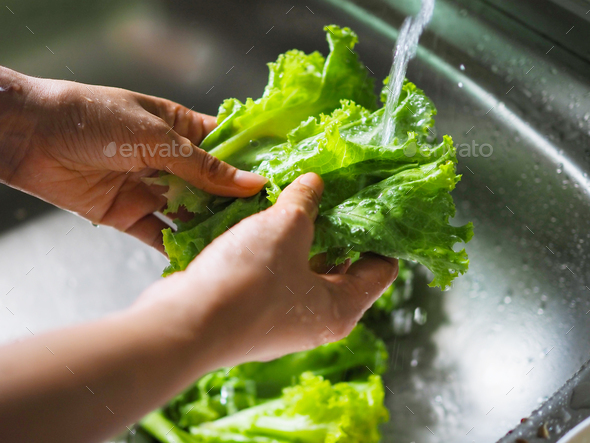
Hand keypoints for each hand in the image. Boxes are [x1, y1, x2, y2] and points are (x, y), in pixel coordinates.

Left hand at [0, 67, 265, 250]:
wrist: (30, 137)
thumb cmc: (93, 117)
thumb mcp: (156, 137)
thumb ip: (203, 167)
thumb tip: (252, 183)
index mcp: (180, 128)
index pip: (226, 146)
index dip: (252, 163)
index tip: (281, 181)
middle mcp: (170, 160)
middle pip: (213, 184)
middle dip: (237, 201)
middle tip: (269, 221)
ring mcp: (151, 188)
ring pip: (191, 212)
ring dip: (212, 226)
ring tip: (243, 243)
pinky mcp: (130, 214)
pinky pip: (160, 233)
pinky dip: (177, 246)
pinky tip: (202, 258)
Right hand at [136, 173, 398, 368]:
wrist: (184, 324)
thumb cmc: (248, 281)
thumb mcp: (285, 228)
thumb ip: (305, 202)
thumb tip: (314, 184)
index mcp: (341, 309)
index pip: (381, 270)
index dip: (380, 235)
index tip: (369, 205)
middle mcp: (317, 321)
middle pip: (342, 269)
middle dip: (336, 231)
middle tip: (329, 197)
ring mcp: (283, 321)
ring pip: (303, 271)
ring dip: (299, 239)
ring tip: (293, 203)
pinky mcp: (252, 315)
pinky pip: (274, 277)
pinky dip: (273, 252)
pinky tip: (261, 224)